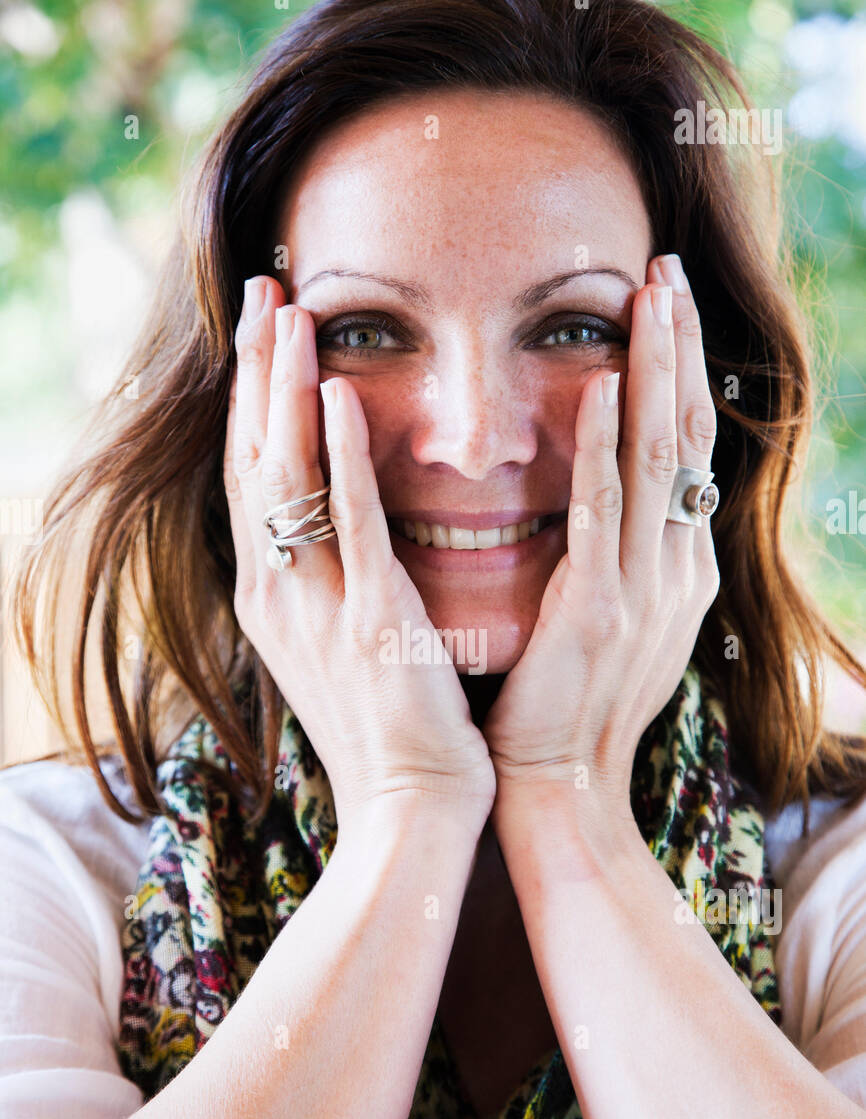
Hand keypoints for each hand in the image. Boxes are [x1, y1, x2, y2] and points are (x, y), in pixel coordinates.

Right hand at [224, 275, 495, 828]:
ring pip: (285, 478)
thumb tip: (348, 530)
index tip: (268, 334)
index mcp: (278, 597)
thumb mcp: (349, 645)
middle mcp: (280, 593)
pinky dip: (337, 455)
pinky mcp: (368, 618)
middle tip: (264, 293)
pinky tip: (337, 392)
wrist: (412, 807)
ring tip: (287, 313)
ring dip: (284, 390)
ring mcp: (316, 606)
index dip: (256, 402)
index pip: (255, 478)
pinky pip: (347, 523)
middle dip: (257, 374)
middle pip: (254, 460)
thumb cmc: (394, 730)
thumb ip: (339, 581)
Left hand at [482, 253, 719, 814]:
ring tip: (651, 295)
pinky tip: (598, 387)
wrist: (555, 786)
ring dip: (654, 372)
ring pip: (656, 460)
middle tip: (669, 270)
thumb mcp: (612, 624)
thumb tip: (611, 506)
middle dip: (680, 350)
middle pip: (684, 438)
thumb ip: (617, 560)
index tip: (667, 308)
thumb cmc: (568, 707)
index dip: (680, 375)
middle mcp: (673, 572)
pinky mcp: (594, 614)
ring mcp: (641, 592)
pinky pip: (601, 515)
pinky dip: (603, 448)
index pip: (684, 453)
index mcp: (675, 572)